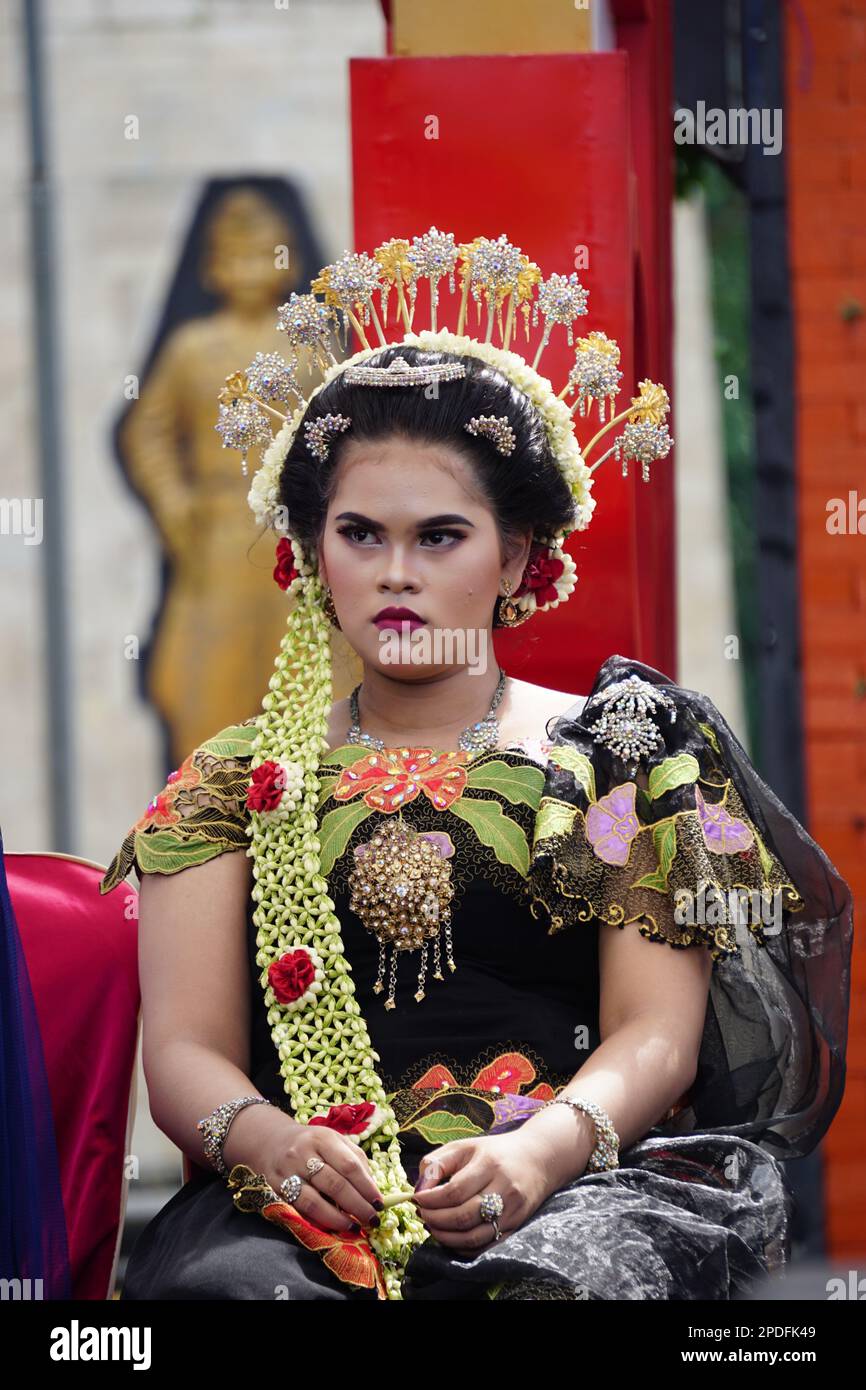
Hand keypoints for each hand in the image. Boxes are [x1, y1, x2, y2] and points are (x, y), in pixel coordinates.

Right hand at [227, 1106, 385, 1235]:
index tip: (380, 1203)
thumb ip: (355, 1160)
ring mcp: (287, 1172)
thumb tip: (373, 1190)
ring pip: (314, 1202)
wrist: (271, 1142)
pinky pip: (299, 1210)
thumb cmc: (312, 1144)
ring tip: (353, 1227)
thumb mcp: (334, 1141)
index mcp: (323, 1138)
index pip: (349, 1165)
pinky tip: (332, 1226)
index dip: (366, 1187)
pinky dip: (318, 1221)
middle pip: (334, 1185)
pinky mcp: (276, 1190)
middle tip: (371, 1219)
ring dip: (338, 1219)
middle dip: (357, 1206)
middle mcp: (303, 1153)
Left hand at [411, 1131, 555, 1252]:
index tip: (417, 1200)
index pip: (454, 1191)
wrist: (538, 1158)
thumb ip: (437, 1163)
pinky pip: (485, 1247)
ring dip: (446, 1238)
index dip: (431, 1200)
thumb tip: (419, 1189)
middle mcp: (504, 1188)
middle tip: (422, 1215)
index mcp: (489, 1164)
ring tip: (432, 1227)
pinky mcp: (516, 1226)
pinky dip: (463, 1248)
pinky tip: (451, 1237)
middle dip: (435, 1220)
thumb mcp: (464, 1146)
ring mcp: (512, 1211)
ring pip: (474, 1237)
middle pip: (463, 1217)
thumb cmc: (494, 1152)